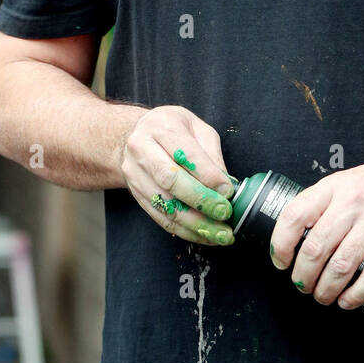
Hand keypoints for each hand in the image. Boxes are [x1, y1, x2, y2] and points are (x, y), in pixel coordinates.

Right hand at [120, 105, 235, 246]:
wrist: (135, 135)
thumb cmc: (172, 129)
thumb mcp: (196, 128)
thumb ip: (211, 154)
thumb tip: (226, 184)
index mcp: (160, 127)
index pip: (185, 154)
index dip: (208, 176)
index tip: (228, 191)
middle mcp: (142, 149)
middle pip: (171, 180)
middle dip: (201, 201)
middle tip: (224, 213)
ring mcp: (135, 173)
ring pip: (164, 204)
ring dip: (195, 223)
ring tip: (219, 232)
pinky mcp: (136, 194)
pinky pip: (160, 217)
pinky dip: (183, 230)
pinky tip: (203, 235)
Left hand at [268, 147, 363, 309]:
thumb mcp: (347, 180)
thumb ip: (324, 204)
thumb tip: (297, 236)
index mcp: (335, 187)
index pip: (295, 215)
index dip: (281, 244)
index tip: (280, 261)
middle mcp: (353, 204)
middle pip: (316, 248)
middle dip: (303, 275)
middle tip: (302, 284)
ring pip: (341, 266)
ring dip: (325, 289)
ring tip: (322, 295)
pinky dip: (356, 294)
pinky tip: (347, 300)